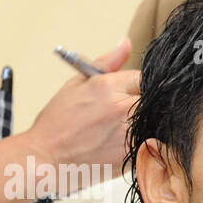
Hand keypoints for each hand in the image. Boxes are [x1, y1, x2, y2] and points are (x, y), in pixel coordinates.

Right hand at [27, 37, 140, 186]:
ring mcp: (130, 131)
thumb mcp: (76, 84)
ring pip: (156, 121)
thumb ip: (106, 64)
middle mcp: (121, 107)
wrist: (47, 159)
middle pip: (154, 99)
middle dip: (144, 104)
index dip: (138, 86)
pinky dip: (146, 142)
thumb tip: (126, 43)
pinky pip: (153, 142)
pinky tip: (125, 144)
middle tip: (126, 114)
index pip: (143, 77)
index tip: (130, 94)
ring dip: (147, 123)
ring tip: (121, 130)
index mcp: (107, 86)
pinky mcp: (134, 153)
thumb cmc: (57, 123)